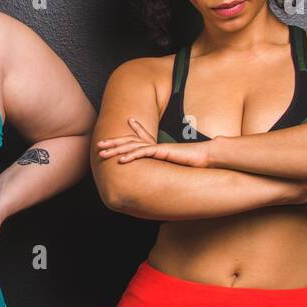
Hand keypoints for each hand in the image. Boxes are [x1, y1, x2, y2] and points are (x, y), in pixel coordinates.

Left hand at [97, 118, 212, 167]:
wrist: (208, 157)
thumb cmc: (196, 162)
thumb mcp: (179, 165)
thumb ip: (172, 166)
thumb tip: (170, 175)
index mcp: (159, 147)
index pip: (140, 138)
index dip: (129, 133)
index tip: (118, 131)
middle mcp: (156, 145)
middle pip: (130, 141)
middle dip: (113, 143)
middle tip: (98, 145)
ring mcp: (158, 147)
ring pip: (132, 146)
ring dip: (115, 150)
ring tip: (103, 153)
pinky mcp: (162, 151)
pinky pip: (143, 153)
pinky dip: (131, 156)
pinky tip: (121, 161)